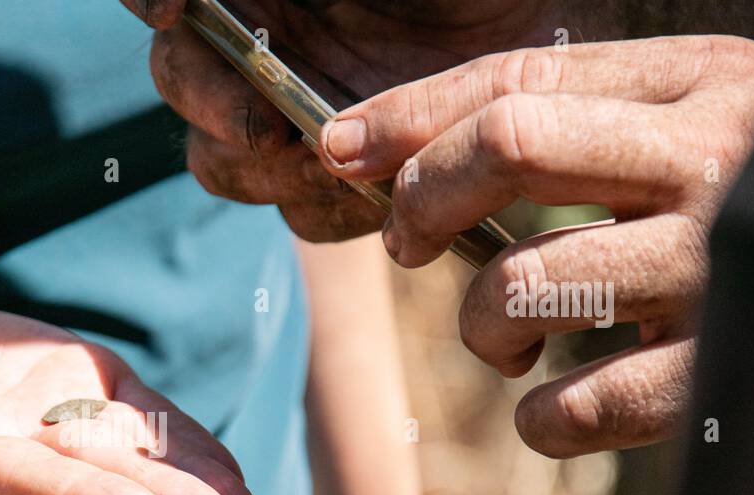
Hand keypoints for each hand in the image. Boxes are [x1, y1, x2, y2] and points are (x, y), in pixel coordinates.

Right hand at [118, 0, 578, 239]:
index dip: (159, 3)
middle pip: (182, 84)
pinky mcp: (365, 179)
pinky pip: (311, 214)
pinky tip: (378, 196)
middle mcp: (276, 44)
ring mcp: (313, 115)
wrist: (594, 21)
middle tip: (262, 120)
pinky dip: (331, 211)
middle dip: (211, 102)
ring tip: (326, 160)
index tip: (182, 7)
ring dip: (263, 168)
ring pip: (231, 164)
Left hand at [326, 36, 753, 455]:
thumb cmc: (744, 201)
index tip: (339, 149)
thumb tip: (361, 145)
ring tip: (507, 340)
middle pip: (507, 149)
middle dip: (422, 199)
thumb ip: (559, 119)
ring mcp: (715, 270)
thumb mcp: (678, 124)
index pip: (516, 83)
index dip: (408, 120)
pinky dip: (538, 419)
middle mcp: (711, 163)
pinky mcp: (717, 373)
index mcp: (699, 85)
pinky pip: (575, 406)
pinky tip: (554, 404)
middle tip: (407, 243)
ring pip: (521, 285)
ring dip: (480, 325)